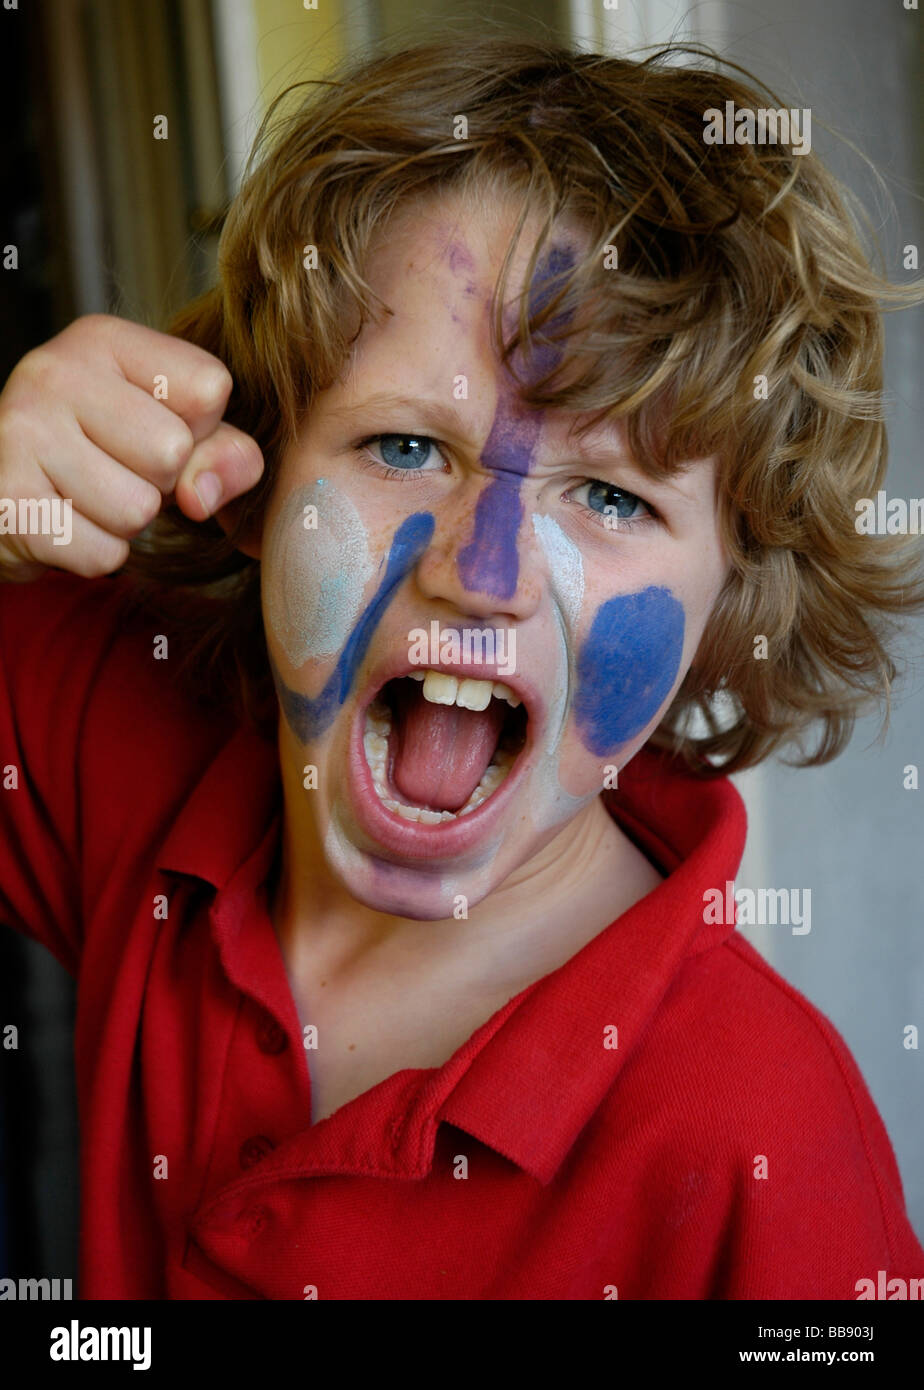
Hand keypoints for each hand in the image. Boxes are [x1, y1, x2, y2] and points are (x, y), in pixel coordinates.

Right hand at [0, 313, 262, 579]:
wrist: (4, 494)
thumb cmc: (99, 455)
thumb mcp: (172, 432)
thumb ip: (223, 452)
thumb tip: (206, 494)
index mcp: (104, 340)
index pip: (209, 387)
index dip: (199, 429)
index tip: (151, 428)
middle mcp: (56, 371)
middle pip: (174, 453)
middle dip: (159, 482)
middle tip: (115, 470)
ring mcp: (24, 433)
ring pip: (138, 510)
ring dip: (125, 522)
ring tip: (87, 496)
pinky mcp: (11, 501)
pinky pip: (102, 553)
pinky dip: (94, 553)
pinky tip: (65, 522)